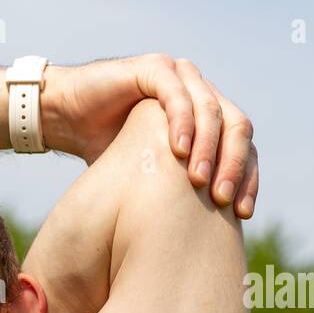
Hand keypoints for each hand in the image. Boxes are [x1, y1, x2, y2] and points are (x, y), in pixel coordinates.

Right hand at [45, 54, 258, 217]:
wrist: (65, 120)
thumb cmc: (105, 152)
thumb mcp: (150, 179)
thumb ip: (180, 194)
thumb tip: (202, 243)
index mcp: (208, 119)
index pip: (242, 147)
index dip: (248, 178)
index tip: (242, 213)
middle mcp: (201, 94)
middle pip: (237, 127)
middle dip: (234, 165)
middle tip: (222, 199)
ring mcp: (181, 77)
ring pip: (211, 111)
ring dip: (208, 148)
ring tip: (199, 181)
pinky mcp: (156, 69)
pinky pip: (177, 95)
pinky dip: (182, 123)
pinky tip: (179, 151)